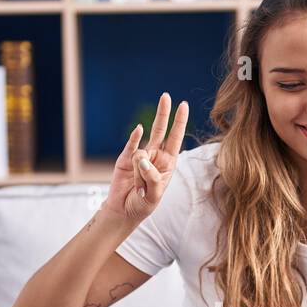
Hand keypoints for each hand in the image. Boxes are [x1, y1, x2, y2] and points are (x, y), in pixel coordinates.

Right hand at [101, 92, 189, 224]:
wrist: (123, 211)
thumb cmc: (143, 204)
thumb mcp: (154, 196)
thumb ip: (151, 178)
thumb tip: (143, 158)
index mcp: (168, 163)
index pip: (175, 138)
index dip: (179, 122)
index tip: (183, 105)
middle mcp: (155, 156)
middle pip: (160, 130)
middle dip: (163, 113)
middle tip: (166, 95)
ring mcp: (140, 156)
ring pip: (142, 153)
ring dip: (140, 172)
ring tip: (138, 188)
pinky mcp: (125, 158)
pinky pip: (131, 145)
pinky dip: (134, 139)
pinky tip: (138, 130)